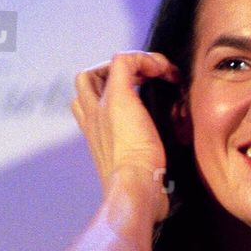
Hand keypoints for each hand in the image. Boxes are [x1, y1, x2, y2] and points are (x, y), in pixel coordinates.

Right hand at [70, 50, 179, 221]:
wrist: (133, 190)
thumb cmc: (140, 191)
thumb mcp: (139, 177)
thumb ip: (145, 171)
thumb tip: (166, 187)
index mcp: (96, 138)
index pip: (89, 107)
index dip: (111, 97)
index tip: (143, 103)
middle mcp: (92, 120)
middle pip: (84, 84)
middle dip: (112, 76)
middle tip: (143, 82)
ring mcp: (101, 107)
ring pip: (97, 70)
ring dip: (127, 66)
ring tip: (155, 75)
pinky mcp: (118, 97)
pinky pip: (124, 59)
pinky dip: (145, 59)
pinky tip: (164, 71)